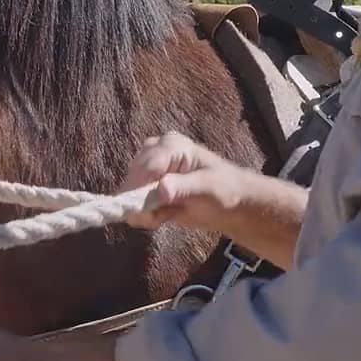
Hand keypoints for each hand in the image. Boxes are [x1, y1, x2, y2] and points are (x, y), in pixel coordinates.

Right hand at [120, 132, 258, 233]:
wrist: (231, 204)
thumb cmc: (224, 190)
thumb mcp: (207, 188)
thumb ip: (182, 188)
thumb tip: (161, 189)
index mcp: (170, 145)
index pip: (145, 167)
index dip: (140, 191)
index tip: (146, 214)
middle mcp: (154, 153)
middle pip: (133, 179)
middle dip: (143, 202)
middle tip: (163, 215)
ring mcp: (149, 170)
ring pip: (129, 194)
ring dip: (145, 210)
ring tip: (169, 214)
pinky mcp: (146, 187)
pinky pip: (133, 204)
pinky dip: (146, 215)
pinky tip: (165, 215)